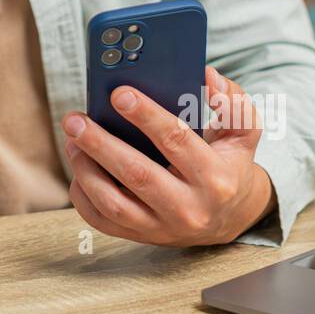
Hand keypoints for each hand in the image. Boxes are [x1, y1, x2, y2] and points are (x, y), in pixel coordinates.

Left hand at [62, 66, 275, 245]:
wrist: (231, 218)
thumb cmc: (229, 166)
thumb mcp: (242, 133)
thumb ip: (233, 102)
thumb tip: (208, 76)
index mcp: (215, 177)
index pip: (176, 141)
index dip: (146, 115)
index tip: (119, 94)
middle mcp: (189, 208)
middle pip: (137, 174)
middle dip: (100, 143)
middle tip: (75, 119)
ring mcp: (164, 227)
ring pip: (113, 203)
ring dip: (85, 169)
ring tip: (72, 140)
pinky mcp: (143, 237)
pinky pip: (103, 221)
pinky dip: (83, 196)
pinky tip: (78, 168)